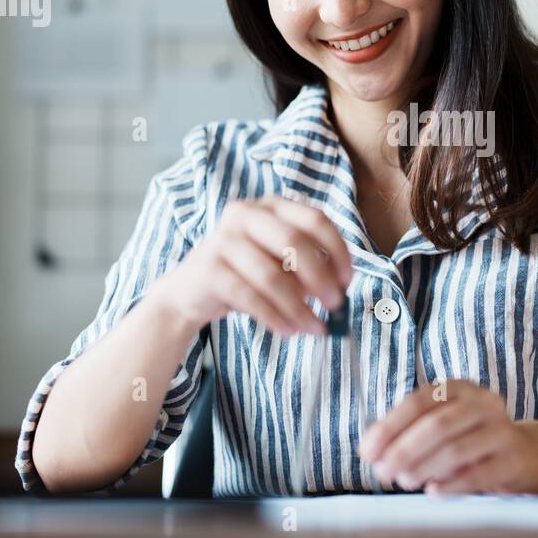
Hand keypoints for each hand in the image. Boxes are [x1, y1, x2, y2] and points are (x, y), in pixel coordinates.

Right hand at [147, 196, 353, 336]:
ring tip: (315, 328)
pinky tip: (289, 330)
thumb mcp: (280, 263)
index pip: (315, 219)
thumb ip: (308, 268)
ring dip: (299, 307)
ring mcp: (223, 239)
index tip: (347, 280)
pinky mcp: (209, 269)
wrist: (190, 291)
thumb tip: (338, 290)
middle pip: (294, 243)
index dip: (337, 250)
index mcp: (271, 206)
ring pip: (272, 276)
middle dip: (320, 278)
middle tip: (336, 306)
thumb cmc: (246, 273)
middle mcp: (245, 214)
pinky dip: (275, 317)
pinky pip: (250, 297)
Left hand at [358, 378, 537, 494]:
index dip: (389, 427)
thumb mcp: (442, 425)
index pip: (418, 402)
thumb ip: (407, 432)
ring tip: (404, 481)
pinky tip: (433, 491)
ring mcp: (501, 430)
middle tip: (383, 472)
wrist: (523, 454)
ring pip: (456, 449)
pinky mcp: (513, 459)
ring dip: (423, 468)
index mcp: (458, 388)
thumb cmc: (470, 439)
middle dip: (404, 450)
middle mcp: (482, 403)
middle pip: (437, 425)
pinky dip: (451, 485)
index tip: (368, 452)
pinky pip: (478, 474)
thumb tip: (371, 449)